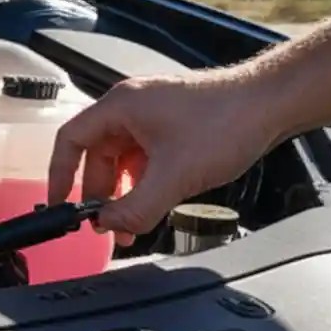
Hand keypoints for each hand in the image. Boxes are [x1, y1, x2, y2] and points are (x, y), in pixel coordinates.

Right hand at [48, 71, 280, 245]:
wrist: (270, 104)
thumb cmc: (225, 121)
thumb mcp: (173, 176)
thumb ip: (136, 208)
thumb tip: (111, 227)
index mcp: (119, 107)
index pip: (70, 140)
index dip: (59, 174)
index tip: (60, 204)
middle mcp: (130, 107)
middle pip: (97, 155)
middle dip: (100, 194)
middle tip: (107, 226)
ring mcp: (152, 116)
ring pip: (122, 160)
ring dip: (124, 192)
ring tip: (132, 224)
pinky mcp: (172, 126)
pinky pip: (145, 158)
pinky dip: (144, 183)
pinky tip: (155, 203)